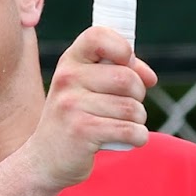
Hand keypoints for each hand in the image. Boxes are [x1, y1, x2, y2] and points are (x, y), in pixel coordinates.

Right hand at [25, 26, 157, 187]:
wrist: (45, 160)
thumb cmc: (74, 119)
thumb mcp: (86, 88)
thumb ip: (117, 73)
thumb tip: (150, 77)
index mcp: (70, 61)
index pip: (98, 36)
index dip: (122, 48)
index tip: (127, 64)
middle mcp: (67, 78)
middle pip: (127, 78)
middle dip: (138, 95)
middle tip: (127, 106)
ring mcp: (71, 105)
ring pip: (132, 107)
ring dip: (138, 120)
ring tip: (122, 125)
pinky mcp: (81, 132)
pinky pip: (130, 130)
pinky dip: (138, 137)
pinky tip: (129, 140)